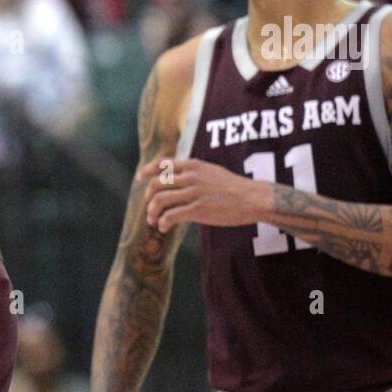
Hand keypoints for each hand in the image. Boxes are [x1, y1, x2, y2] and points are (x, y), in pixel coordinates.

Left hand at [138, 156, 268, 233]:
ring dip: (152, 213)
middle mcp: (190, 176)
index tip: (139, 179)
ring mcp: (193, 193)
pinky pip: (170, 216)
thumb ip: (193, 172)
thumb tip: (175, 179)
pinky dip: (163, 223)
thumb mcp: (211, 171)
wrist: (253, 198)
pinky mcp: (198, 209)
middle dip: (148, 198)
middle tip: (150, 209)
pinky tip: (164, 228)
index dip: (146, 171)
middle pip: (156, 184)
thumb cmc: (233, 187)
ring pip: (159, 201)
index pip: (162, 164)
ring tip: (154, 221)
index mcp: (192, 165)